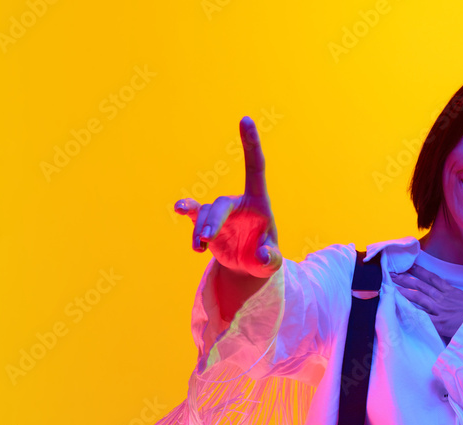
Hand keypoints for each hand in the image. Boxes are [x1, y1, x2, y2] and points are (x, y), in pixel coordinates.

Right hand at [175, 116, 281, 277]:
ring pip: (205, 213)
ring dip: (200, 227)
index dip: (250, 144)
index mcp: (259, 202)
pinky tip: (193, 238)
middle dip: (212, 219)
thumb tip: (263, 257)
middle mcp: (237, 203)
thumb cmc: (264, 258)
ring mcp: (219, 213)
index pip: (255, 167)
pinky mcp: (205, 222)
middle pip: (221, 204)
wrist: (248, 267)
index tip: (245, 119)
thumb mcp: (271, 262)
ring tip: (200, 245)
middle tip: (205, 238)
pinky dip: (190, 225)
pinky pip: (194, 217)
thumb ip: (271, 259)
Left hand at [390, 264, 462, 338]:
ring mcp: (440, 310)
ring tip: (392, 286)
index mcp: (454, 292)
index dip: (421, 271)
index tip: (410, 264)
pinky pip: (421, 317)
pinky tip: (399, 308)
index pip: (434, 278)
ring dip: (404, 292)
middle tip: (392, 273)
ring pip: (418, 298)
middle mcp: (444, 299)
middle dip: (406, 279)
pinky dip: (409, 312)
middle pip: (421, 286)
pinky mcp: (439, 323)